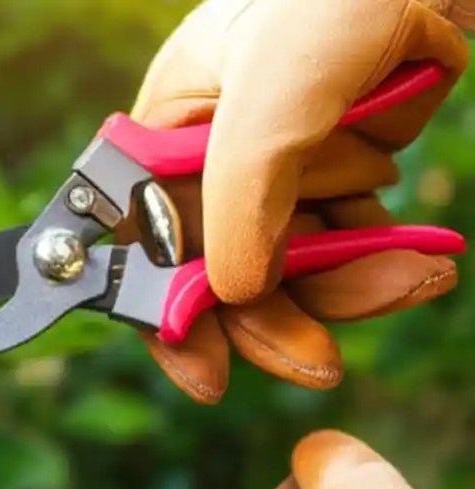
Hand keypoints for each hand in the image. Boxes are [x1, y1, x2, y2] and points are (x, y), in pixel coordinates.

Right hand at [125, 0, 470, 403]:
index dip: (167, 315)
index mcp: (167, 134)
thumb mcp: (271, 98)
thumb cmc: (331, 0)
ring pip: (299, 263)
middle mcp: (217, 158)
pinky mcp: (344, 164)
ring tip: (412, 279)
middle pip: (227, 270)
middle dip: (277, 315)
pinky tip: (419, 256)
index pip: (147, 246)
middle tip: (319, 363)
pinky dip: (384, 252)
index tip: (208, 374)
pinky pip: (353, 238)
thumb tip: (235, 293)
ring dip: (350, 282)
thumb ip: (240, 197)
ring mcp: (284, 164)